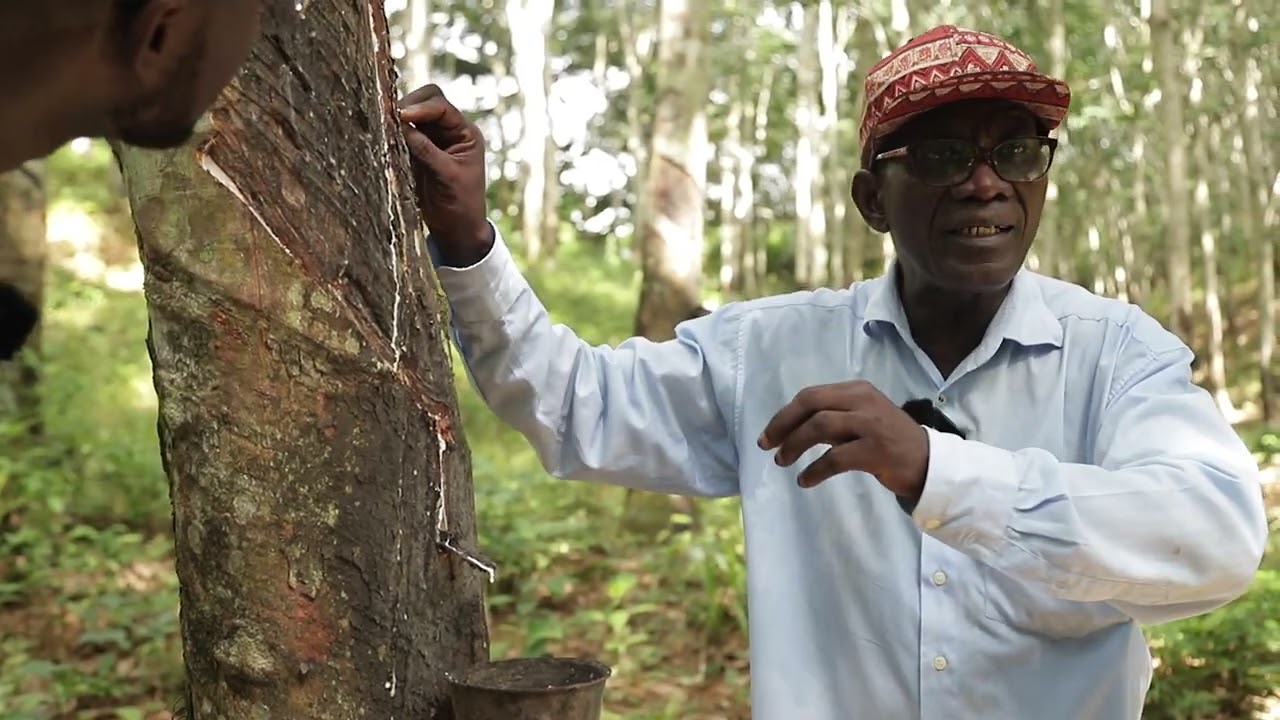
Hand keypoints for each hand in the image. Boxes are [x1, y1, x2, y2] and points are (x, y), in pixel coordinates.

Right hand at [398, 84, 492, 265]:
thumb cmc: (461, 204)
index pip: (442, 107)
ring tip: (383, 127)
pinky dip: (393, 133)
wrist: (456, 229)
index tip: (400, 115)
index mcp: (466, 133)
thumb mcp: (447, 176)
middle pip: (427, 101)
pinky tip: (383, 138)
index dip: (421, 108)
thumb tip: (402, 125)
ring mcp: (433, 140)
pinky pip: (402, 133)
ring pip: (412, 115)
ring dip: (398, 119)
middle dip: (408, 105)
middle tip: (388, 117)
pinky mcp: (417, 151)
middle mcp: (450, 131)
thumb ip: (426, 150)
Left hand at [758, 381, 929, 497]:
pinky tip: (805, 480)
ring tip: (782, 462)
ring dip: (794, 445)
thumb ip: (833, 416)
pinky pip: (835, 458)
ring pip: (819, 426)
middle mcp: (862, 401)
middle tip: (767, 446)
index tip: (769, 434)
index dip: (785, 414)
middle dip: (783, 425)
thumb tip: (790, 427)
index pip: (811, 395)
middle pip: (810, 404)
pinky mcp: (876, 450)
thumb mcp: (861, 417)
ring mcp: (870, 424)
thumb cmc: (889, 440)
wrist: (928, 462)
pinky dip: (815, 470)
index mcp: (856, 390)